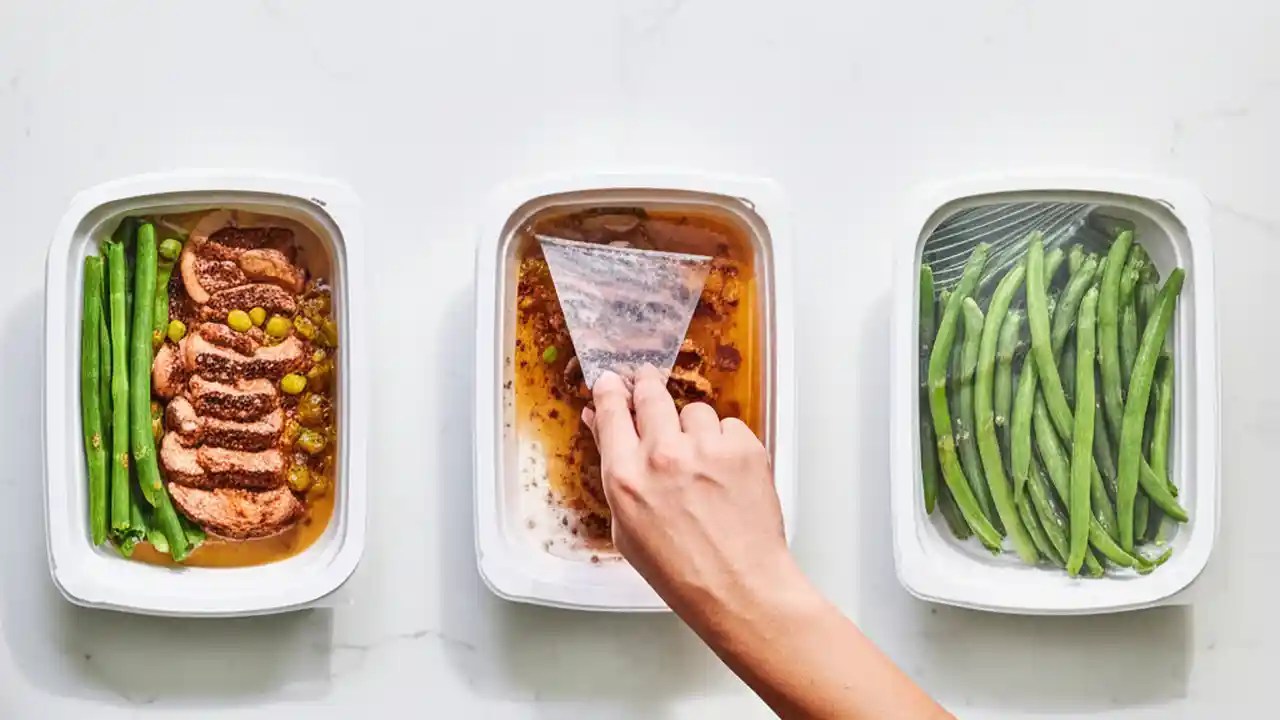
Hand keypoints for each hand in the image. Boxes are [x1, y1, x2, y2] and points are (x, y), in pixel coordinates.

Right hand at [582, 366, 788, 619]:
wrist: (740, 588)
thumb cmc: (680, 570)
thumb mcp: (627, 528)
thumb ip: (615, 472)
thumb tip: (602, 427)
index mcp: (626, 477)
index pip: (610, 411)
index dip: (609, 391)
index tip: (611, 381)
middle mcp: (663, 455)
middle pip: (650, 394)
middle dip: (647, 387)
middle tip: (648, 383)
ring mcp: (706, 448)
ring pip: (694, 412)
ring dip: (693, 429)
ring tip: (701, 465)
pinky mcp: (743, 448)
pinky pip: (729, 426)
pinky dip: (726, 444)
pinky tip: (727, 474)